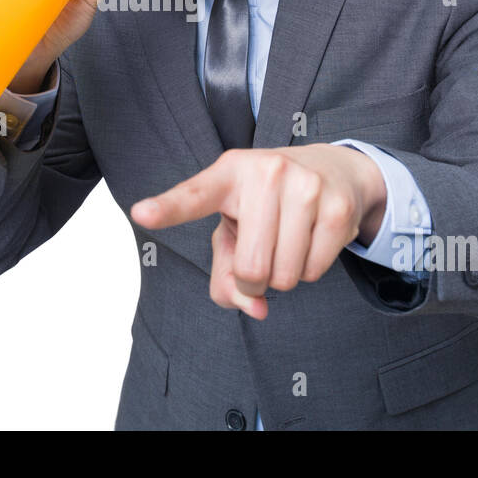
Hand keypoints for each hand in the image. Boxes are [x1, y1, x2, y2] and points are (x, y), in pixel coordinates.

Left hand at [129, 145, 388, 319]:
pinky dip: (310, 270)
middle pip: (251, 269)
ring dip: (284, 275)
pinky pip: (314, 273)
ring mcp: (305, 187)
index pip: (194, 195)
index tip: (141, 214)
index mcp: (228, 173)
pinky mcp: (337, 208)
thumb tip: (256, 307)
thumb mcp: (235, 229)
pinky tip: (311, 237)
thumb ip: (226, 275)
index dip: (166, 208)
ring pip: (285, 277)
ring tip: (288, 239)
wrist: (335, 170)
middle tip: (262, 250)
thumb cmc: (268, 205)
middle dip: (255, 278)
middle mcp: (266, 173)